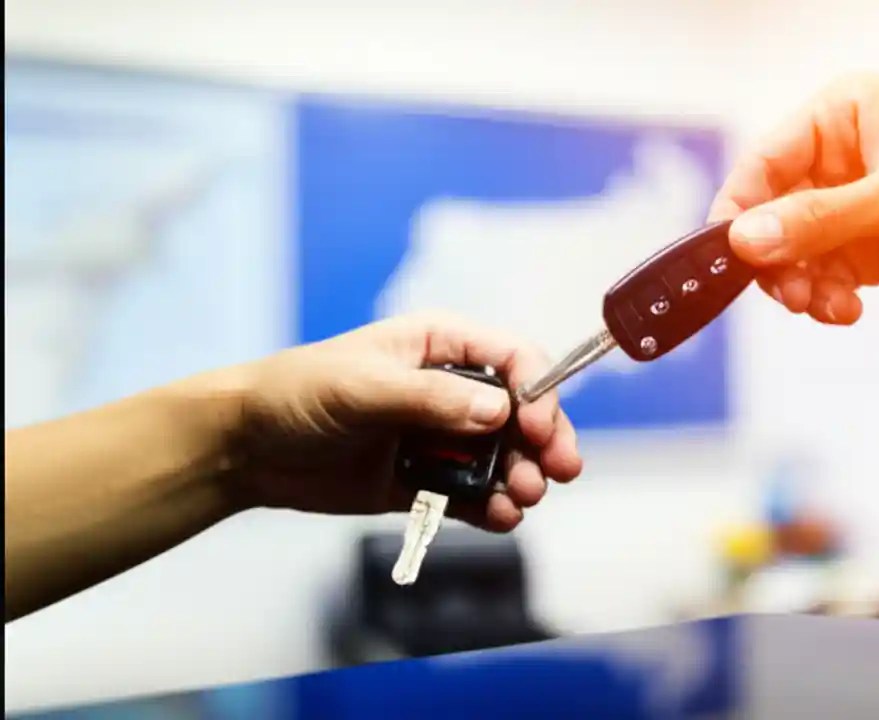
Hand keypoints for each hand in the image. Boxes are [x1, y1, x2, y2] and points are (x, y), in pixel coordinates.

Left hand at [218, 312, 581, 531]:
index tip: (539, 426)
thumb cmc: (296, 394)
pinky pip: (472, 494)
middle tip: (557, 472)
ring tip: (521, 499)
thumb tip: (499, 414)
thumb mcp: (363, 387)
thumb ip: (432, 399)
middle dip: (545, 441)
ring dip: (522, 477)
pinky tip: (500, 518)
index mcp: (439, 345)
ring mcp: (439, 436)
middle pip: (521, 412)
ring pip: (503, 457)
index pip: (511, 358)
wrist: (245, 449)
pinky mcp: (425, 480)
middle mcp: (449, 389)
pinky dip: (492, 508)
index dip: (537, 389)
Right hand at [709, 72, 878, 323]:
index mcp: (843, 114)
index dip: (741, 209)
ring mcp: (853, 203)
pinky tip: (848, 308)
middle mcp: (840, 156)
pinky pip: (822, 274)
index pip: (765, 161)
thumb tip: (745, 238)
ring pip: (792, 250)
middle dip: (775, 258)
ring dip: (800, 284)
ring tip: (826, 304)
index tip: (731, 256)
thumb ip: (816, 220)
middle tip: (791, 293)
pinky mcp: (868, 244)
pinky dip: (825, 297)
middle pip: (770, 212)